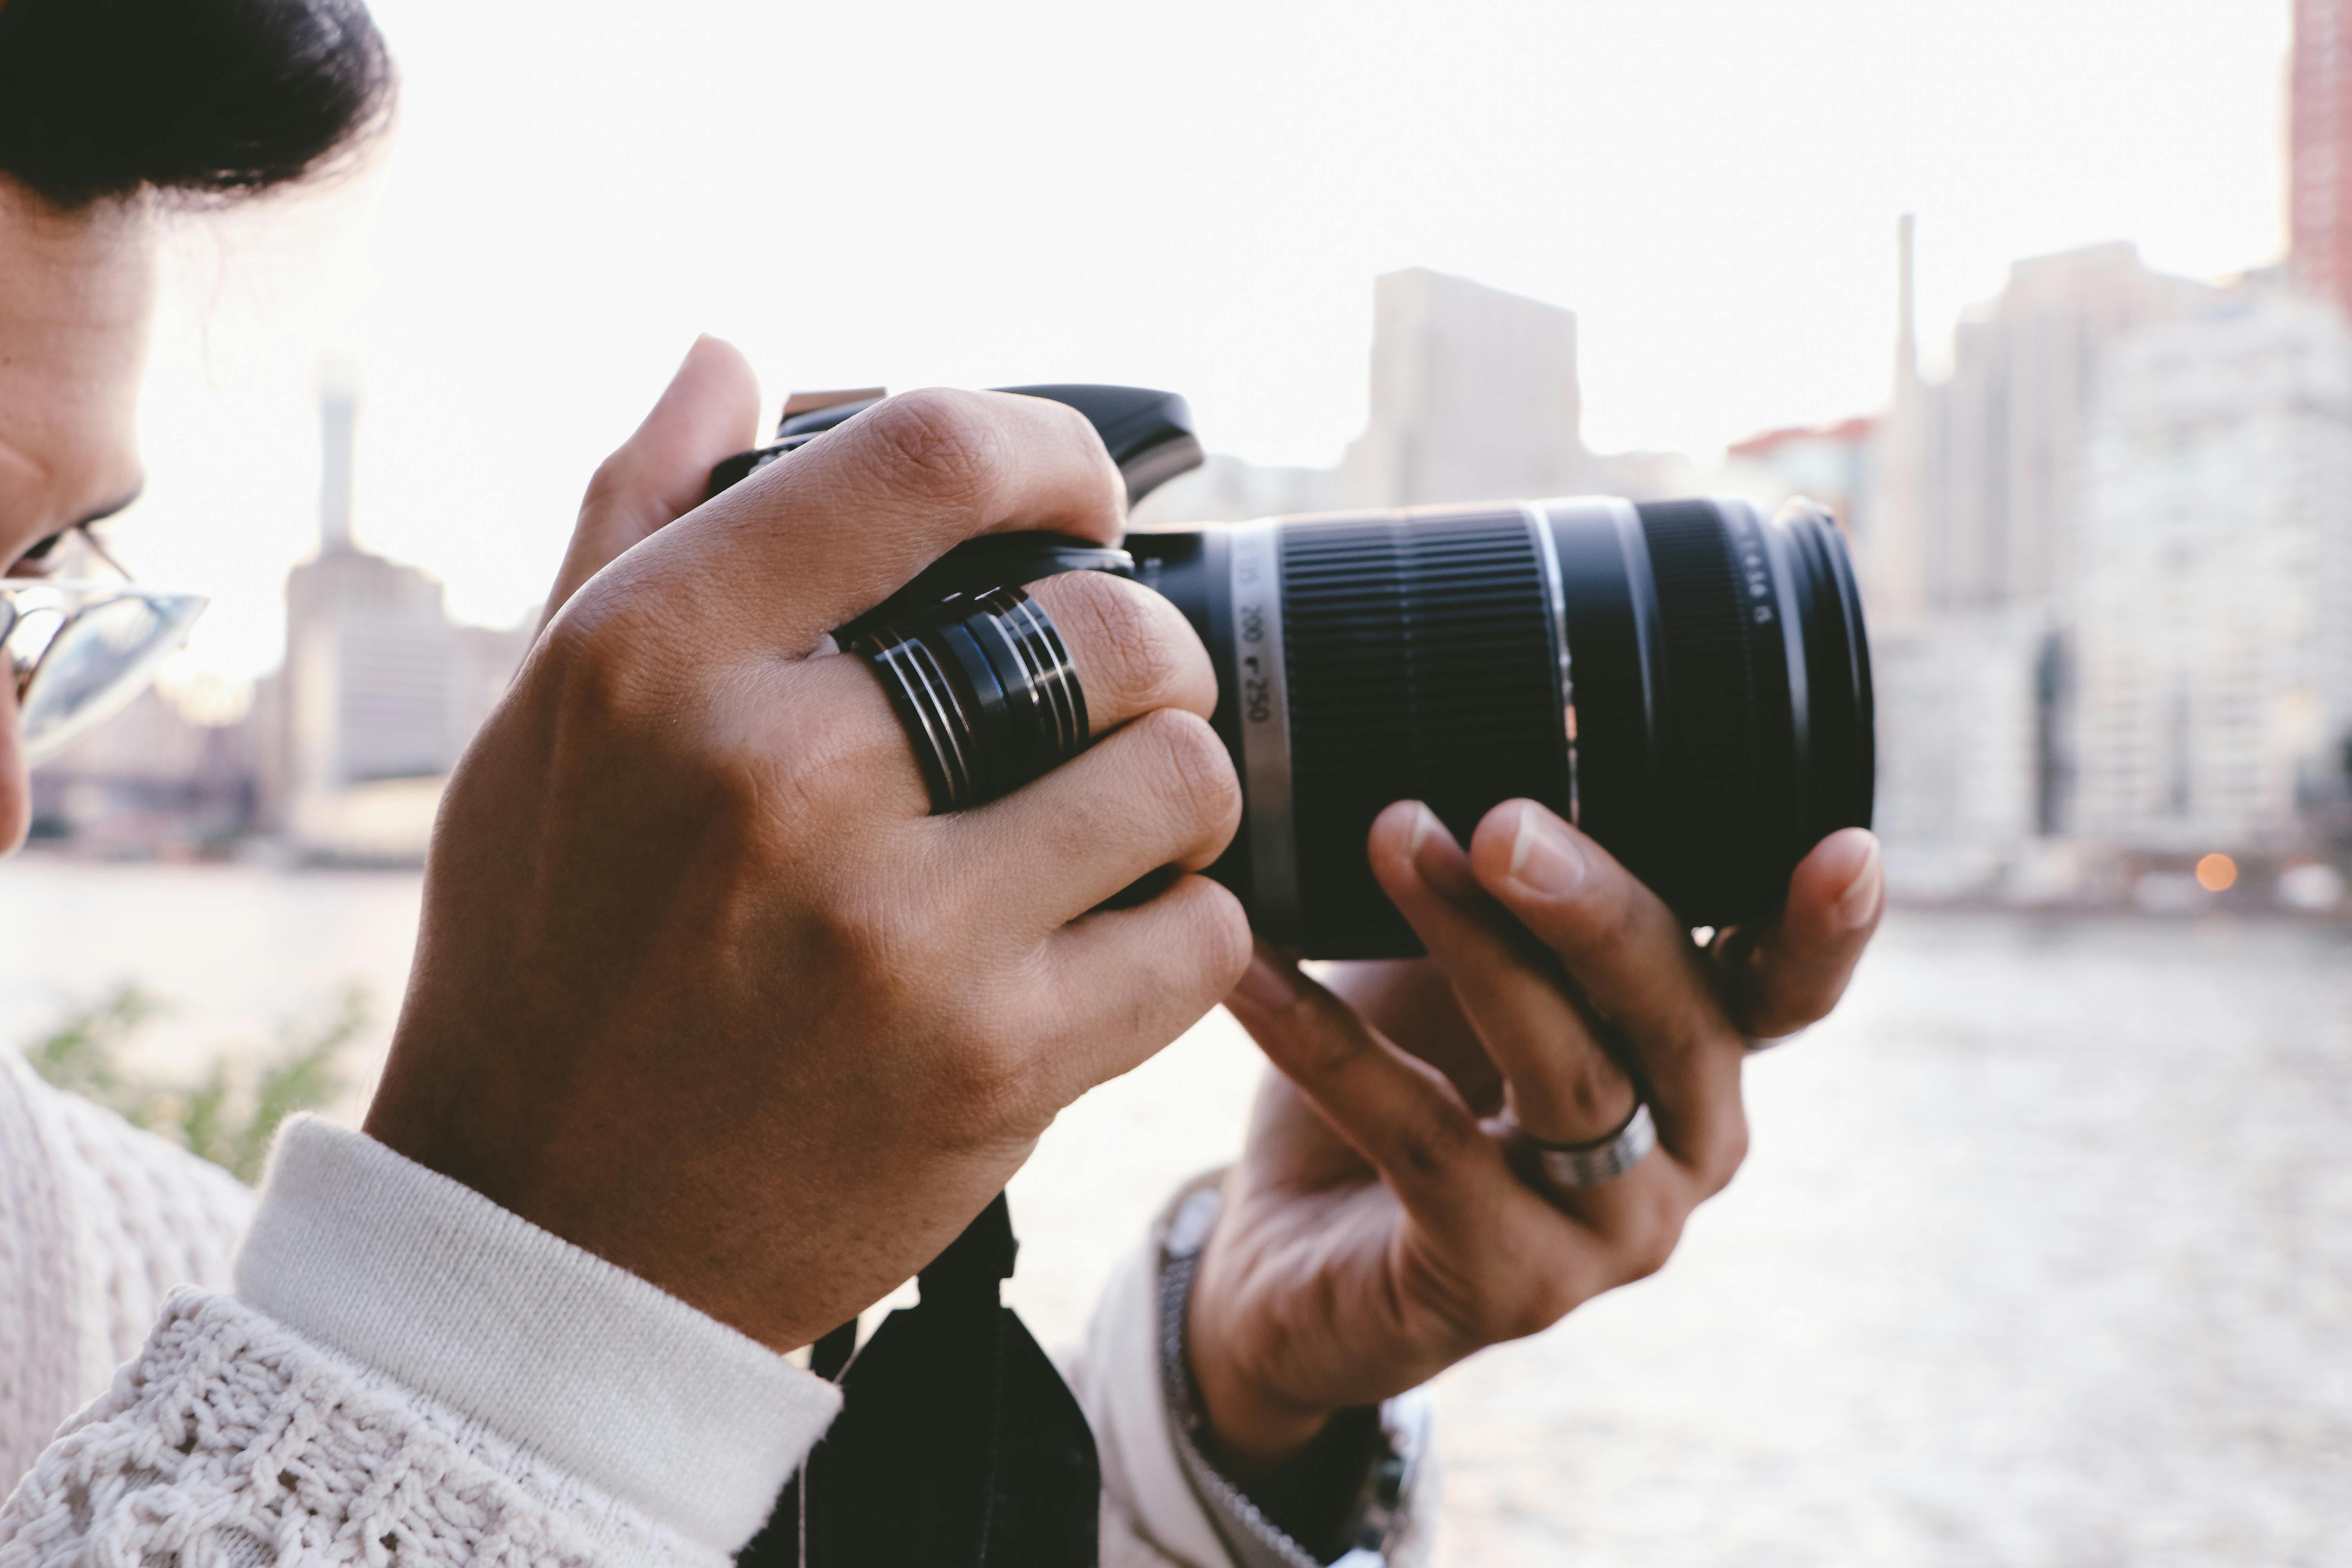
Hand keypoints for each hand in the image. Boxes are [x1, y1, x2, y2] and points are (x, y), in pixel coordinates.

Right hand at [366, 366, 1250, 1350]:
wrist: (550, 1239)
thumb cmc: (550, 955)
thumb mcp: (546, 717)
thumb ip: (638, 515)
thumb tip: (724, 354)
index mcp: (656, 658)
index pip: (930, 455)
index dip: (1054, 451)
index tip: (1080, 501)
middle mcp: (777, 779)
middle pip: (1107, 624)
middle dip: (1145, 647)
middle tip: (1110, 692)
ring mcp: (895, 935)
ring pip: (1181, 775)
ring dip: (1176, 789)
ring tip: (1111, 823)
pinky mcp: (991, 1073)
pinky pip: (1201, 941)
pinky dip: (1184, 931)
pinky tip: (1108, 938)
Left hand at [1189, 801, 1881, 1471]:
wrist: (1302, 1264)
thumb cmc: (1409, 1086)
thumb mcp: (1472, 970)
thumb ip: (1513, 889)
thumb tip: (1476, 721)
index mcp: (1701, 1062)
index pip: (1789, 992)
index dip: (1825, 928)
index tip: (1845, 848)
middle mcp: (1687, 1150)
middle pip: (1678, 1018)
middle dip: (1597, 909)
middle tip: (1506, 820)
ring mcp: (1608, 1234)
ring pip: (1567, 1076)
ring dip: (1474, 948)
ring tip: (1391, 838)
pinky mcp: (1506, 1284)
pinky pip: (1417, 1137)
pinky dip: (1323, 1038)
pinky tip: (1247, 963)